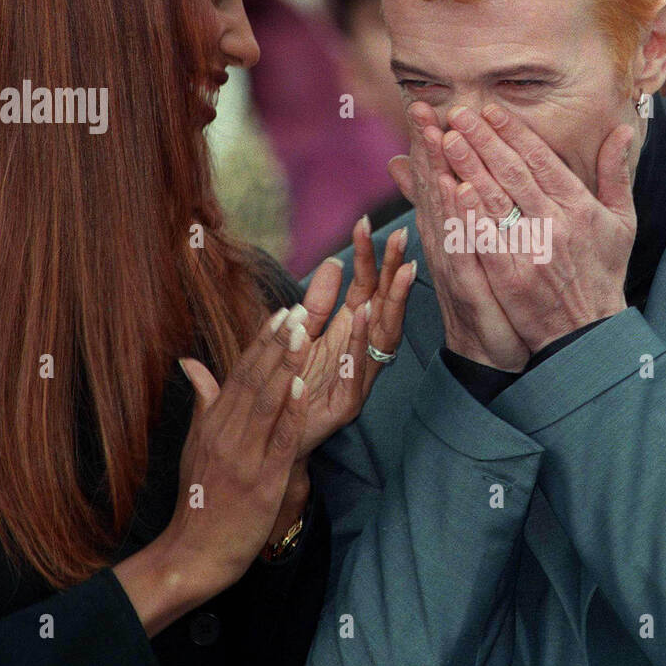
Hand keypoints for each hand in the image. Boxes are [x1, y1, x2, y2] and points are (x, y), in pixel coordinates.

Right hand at [163, 303, 311, 596]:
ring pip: (267, 403)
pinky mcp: (261, 482)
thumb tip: (190, 362)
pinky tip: (303, 387)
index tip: (282, 312)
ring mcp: (243, 457)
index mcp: (214, 424)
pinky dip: (290, 413)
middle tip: (300, 310)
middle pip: (254, 380)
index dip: (262, 341)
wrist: (193, 553)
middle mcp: (226, 435)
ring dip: (286, 366)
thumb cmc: (200, 499)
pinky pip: (278, 442)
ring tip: (304, 335)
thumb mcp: (196, 446)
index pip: (239, 373)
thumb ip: (203, 402)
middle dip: (278, 343)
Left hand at [297, 217, 415, 455]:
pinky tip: (366, 316)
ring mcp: (356, 379)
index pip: (363, 289)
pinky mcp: (347, 404)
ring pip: (381, 337)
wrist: (266, 442)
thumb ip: (318, 303)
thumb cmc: (285, 389)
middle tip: (400, 238)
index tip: (366, 223)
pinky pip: (360, 371)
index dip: (367, 258)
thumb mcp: (299, 336)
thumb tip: (336, 262)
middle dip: (391, 272)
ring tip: (398, 274)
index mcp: (346, 334)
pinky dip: (363, 342)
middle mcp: (357, 353)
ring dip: (391, 304)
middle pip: (381, 306)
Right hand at [389, 104, 530, 369]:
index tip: (423, 104)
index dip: (428, 142)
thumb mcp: (469, 255)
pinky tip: (454, 189)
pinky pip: (461, 245)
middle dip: (426, 145)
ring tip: (433, 134)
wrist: (489, 353)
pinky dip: (456, 217)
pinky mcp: (467, 286)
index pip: (438, 178)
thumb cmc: (486, 301)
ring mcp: (454, 264)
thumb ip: (457, 215)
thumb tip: (442, 183)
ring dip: (435, 173)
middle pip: (433, 187)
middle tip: (419, 105)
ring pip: (443, 212)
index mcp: (452, 231)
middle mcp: (448, 243)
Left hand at [437, 103, 634, 353]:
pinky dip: (468, 212)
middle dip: (483, 139)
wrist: (586, 334)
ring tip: (446, 140)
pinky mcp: (510, 276)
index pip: (542, 160)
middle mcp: (557, 225)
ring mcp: (532, 251)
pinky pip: (484, 237)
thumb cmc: (602, 274)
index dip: (514, 132)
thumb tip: (623, 130)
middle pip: (513, 173)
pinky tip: (451, 188)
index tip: (490, 110)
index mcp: (580, 208)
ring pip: (495, 199)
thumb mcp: (622, 223)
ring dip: (468, 166)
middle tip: (457, 113)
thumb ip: (615, 175)